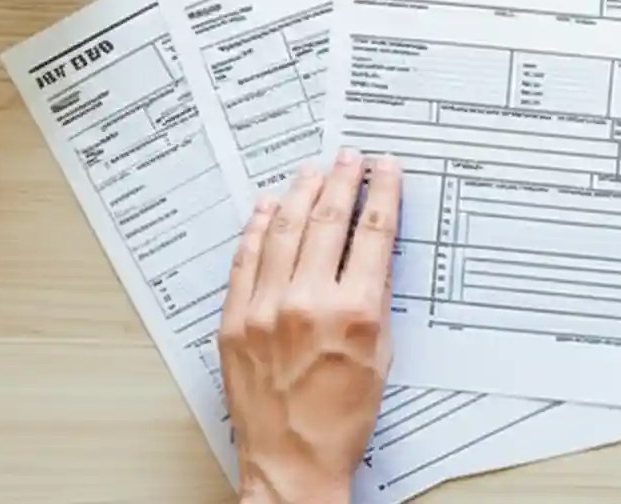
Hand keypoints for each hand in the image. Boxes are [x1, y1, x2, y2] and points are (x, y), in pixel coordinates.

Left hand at [218, 150, 401, 503]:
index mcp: (353, 312)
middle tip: (350, 158)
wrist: (292, 461)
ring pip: (284, 230)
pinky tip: (270, 205)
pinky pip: (245, 259)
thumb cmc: (342, 419)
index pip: (372, 233)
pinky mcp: (234, 320)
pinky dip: (258, 227)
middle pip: (328, 221)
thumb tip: (372, 251)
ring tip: (314, 171)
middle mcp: (306, 302)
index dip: (382, 192)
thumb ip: (375, 298)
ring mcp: (264, 309)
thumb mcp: (379, 355)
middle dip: (343, 181)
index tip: (386, 169)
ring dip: (302, 193)